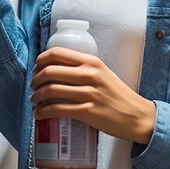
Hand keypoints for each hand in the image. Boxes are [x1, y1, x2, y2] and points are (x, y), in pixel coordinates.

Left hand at [30, 47, 156, 144]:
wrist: (135, 115)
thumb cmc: (117, 95)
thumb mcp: (102, 73)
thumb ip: (83, 68)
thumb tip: (56, 70)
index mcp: (92, 62)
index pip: (57, 53)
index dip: (40, 61)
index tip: (36, 69)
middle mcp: (90, 74)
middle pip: (50, 71)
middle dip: (35, 79)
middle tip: (33, 86)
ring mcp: (89, 93)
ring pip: (51, 90)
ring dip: (37, 96)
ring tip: (35, 100)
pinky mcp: (88, 112)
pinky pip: (57, 110)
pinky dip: (43, 112)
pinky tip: (39, 114)